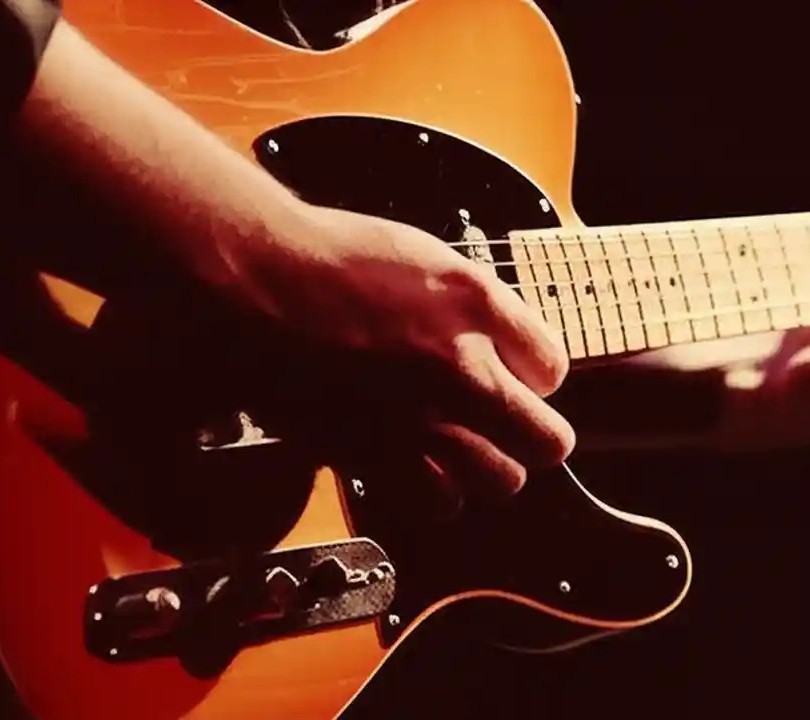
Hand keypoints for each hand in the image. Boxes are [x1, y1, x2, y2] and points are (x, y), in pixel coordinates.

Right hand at [128, 202, 574, 506]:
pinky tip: (421, 462)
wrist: (253, 283)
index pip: (555, 368)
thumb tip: (516, 346)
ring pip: (498, 483)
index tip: (520, 369)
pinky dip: (437, 490)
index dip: (538, 371)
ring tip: (468, 448)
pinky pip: (436, 502)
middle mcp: (457, 370)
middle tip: (513, 423)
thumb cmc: (330, 260)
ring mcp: (417, 421)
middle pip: (546, 441)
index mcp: (475, 307)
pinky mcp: (374, 454)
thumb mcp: (429, 258)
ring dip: (489, 467)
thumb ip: (484, 306)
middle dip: (535, 433)